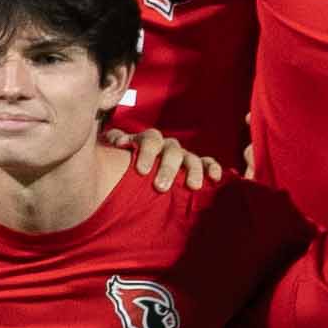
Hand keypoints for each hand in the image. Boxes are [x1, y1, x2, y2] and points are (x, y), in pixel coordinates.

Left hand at [101, 124, 222, 188]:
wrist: (135, 181)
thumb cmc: (122, 170)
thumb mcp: (112, 157)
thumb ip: (114, 143)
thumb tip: (117, 141)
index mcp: (147, 142)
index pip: (149, 139)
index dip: (146, 152)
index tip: (140, 171)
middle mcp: (166, 147)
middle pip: (171, 150)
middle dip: (167, 168)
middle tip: (160, 187)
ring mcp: (183, 157)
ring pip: (191, 158)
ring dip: (192, 170)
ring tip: (192, 187)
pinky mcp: (197, 168)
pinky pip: (208, 164)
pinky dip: (212, 168)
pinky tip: (214, 178)